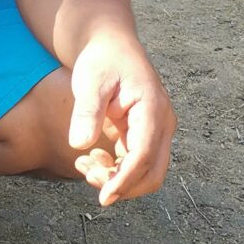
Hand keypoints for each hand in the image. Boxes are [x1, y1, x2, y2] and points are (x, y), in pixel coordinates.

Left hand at [67, 33, 176, 205]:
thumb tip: (81, 144)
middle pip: (153, 172)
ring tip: (84, 164)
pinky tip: (90, 159)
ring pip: (145, 173)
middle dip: (122, 185)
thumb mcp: (90, 80)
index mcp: (153, 108)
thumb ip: (87, 111)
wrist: (111, 46)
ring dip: (116, 179)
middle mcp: (162, 123)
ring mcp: (156, 131)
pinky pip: (135, 164)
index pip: (144, 155)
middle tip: (88, 176)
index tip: (104, 197)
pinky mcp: (145, 135)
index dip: (124, 179)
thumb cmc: (103, 59)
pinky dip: (114, 170)